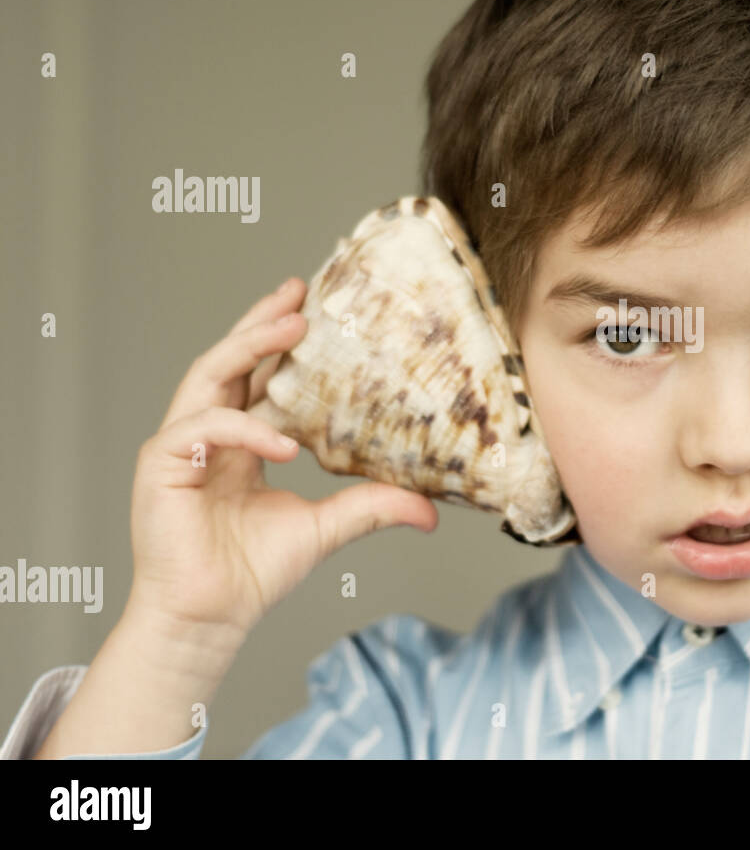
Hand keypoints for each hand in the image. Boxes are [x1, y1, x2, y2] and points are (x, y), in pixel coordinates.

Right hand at [127, 277, 439, 637]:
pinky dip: (245, 429)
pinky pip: (202, 430)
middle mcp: (206, 436)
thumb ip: (371, 506)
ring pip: (208, 375)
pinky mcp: (160, 467)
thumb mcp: (327, 527)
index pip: (256, 377)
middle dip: (262, 321)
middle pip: (228, 360)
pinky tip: (284, 442)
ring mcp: (179, 447)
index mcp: (240, 442)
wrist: (211, 618)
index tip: (314, 306)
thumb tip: (431, 509)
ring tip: (290, 326)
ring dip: (248, 345)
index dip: (279, 340)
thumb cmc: (253, 573)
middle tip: (298, 289)